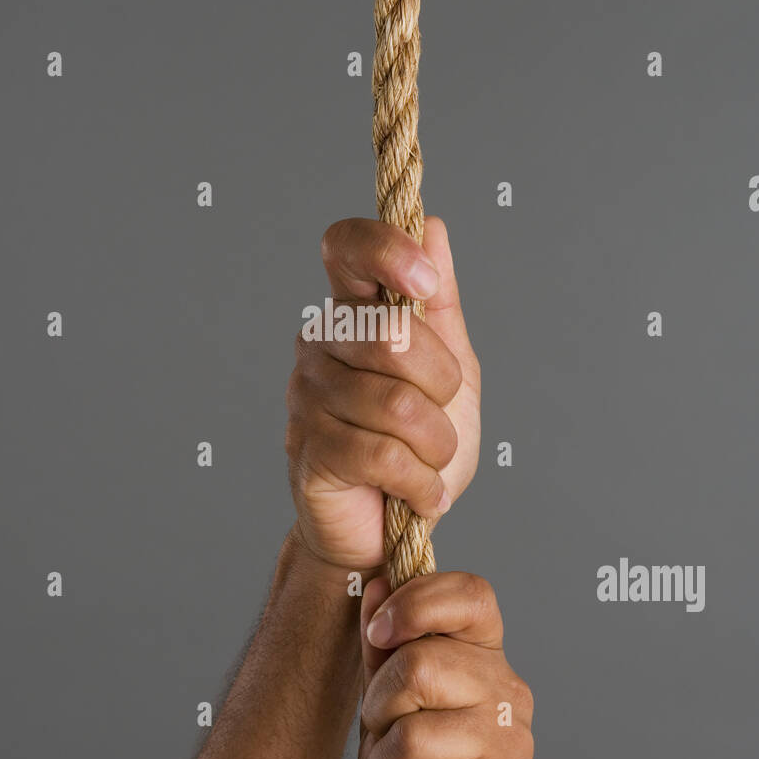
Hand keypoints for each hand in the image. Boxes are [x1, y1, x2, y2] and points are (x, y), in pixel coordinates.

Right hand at [285, 217, 480, 570]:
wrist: (389, 532)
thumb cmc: (418, 445)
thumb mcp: (451, 370)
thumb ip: (442, 304)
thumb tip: (435, 227)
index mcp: (353, 313)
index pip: (346, 246)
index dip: (387, 250)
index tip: (426, 282)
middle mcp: (320, 345)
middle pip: (394, 335)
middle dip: (441, 385)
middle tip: (438, 417)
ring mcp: (307, 397)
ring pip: (398, 405)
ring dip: (437, 446)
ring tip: (429, 462)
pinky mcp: (311, 451)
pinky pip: (386, 456)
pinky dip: (422, 483)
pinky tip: (419, 492)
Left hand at [358, 571, 537, 758]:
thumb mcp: (394, 709)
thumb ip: (386, 649)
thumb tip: (376, 584)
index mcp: (486, 658)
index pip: (470, 594)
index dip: (417, 602)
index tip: (379, 634)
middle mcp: (507, 693)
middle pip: (420, 664)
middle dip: (377, 709)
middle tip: (382, 739)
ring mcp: (510, 745)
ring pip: (411, 735)